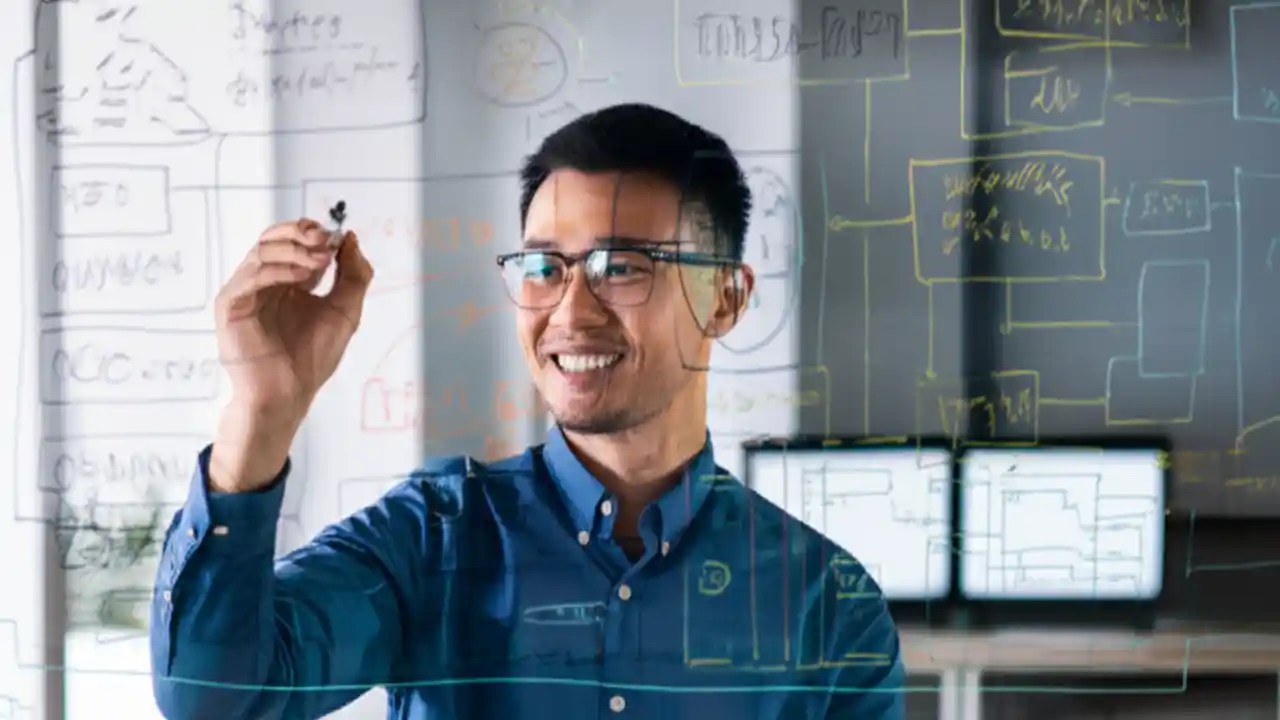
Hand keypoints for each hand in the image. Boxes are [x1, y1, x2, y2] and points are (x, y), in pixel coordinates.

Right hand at [209, 219, 372, 489]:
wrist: (289, 392)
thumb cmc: (312, 357)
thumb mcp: (345, 310)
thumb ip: (353, 275)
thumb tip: (350, 237)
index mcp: (288, 281)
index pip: (294, 240)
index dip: (314, 233)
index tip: (336, 239)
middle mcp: (264, 282)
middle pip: (273, 238)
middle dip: (301, 233)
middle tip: (324, 240)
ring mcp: (245, 291)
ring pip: (261, 252)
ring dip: (294, 251)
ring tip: (320, 262)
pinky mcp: (230, 305)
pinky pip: (251, 276)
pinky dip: (278, 270)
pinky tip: (303, 278)